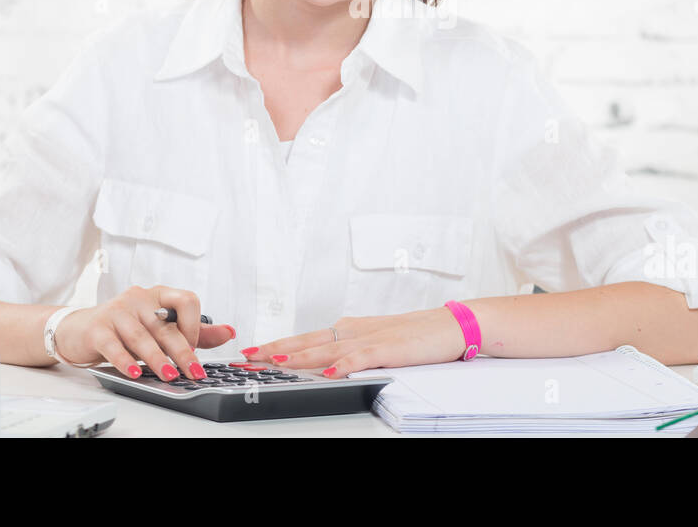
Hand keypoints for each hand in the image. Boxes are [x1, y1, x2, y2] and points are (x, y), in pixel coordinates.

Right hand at [53, 285, 234, 381]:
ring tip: (169, 375)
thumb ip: (195, 331)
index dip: (194, 324)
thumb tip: (229, 332)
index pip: (186, 299)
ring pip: (142, 337)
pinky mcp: (98, 329)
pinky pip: (114, 346)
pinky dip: (125, 361)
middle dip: (182, 351)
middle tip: (194, 372)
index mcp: (159, 295)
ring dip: (157, 358)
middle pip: (166, 325)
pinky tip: (135, 373)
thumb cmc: (126, 328)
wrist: (80, 330)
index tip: (196, 347)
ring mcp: (117, 311)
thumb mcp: (161, 327)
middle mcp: (139, 299)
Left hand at [244, 307, 467, 376]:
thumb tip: (323, 366)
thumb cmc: (416, 336)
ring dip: (299, 357)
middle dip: (274, 350)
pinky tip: (328, 372)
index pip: (305, 339)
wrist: (450, 325)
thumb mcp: (376, 343)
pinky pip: (362, 357)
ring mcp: (370, 338)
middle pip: (307, 342)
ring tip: (275, 363)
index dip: (276, 346)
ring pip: (327, 349)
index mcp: (349, 329)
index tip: (251, 353)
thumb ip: (350, 352)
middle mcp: (353, 330)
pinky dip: (343, 364)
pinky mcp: (390, 348)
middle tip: (246, 358)